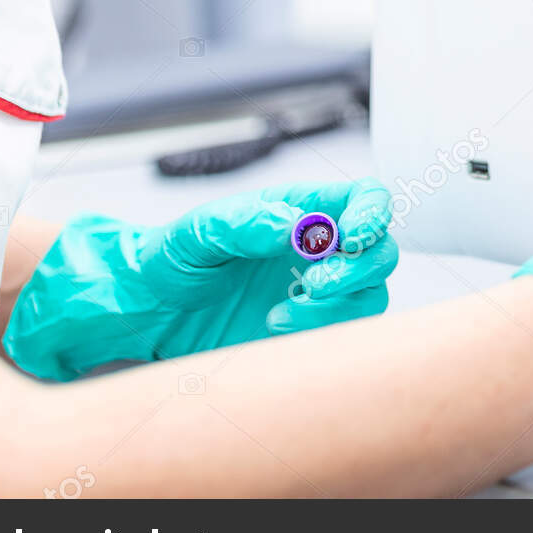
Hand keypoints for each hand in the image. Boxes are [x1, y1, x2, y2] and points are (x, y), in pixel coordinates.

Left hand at [5, 181, 398, 380]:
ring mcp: (320, 291)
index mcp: (304, 210)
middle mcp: (321, 249)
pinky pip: (343, 333)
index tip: (352, 235)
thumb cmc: (174, 260)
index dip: (374, 213)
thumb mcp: (198, 231)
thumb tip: (295, 226)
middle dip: (358, 268)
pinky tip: (275, 327)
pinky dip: (319, 332)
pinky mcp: (310, 330)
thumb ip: (245, 222)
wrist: (151, 313)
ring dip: (337, 307)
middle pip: (380, 251)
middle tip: (313, 283)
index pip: (366, 199)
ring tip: (282, 313)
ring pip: (370, 296)